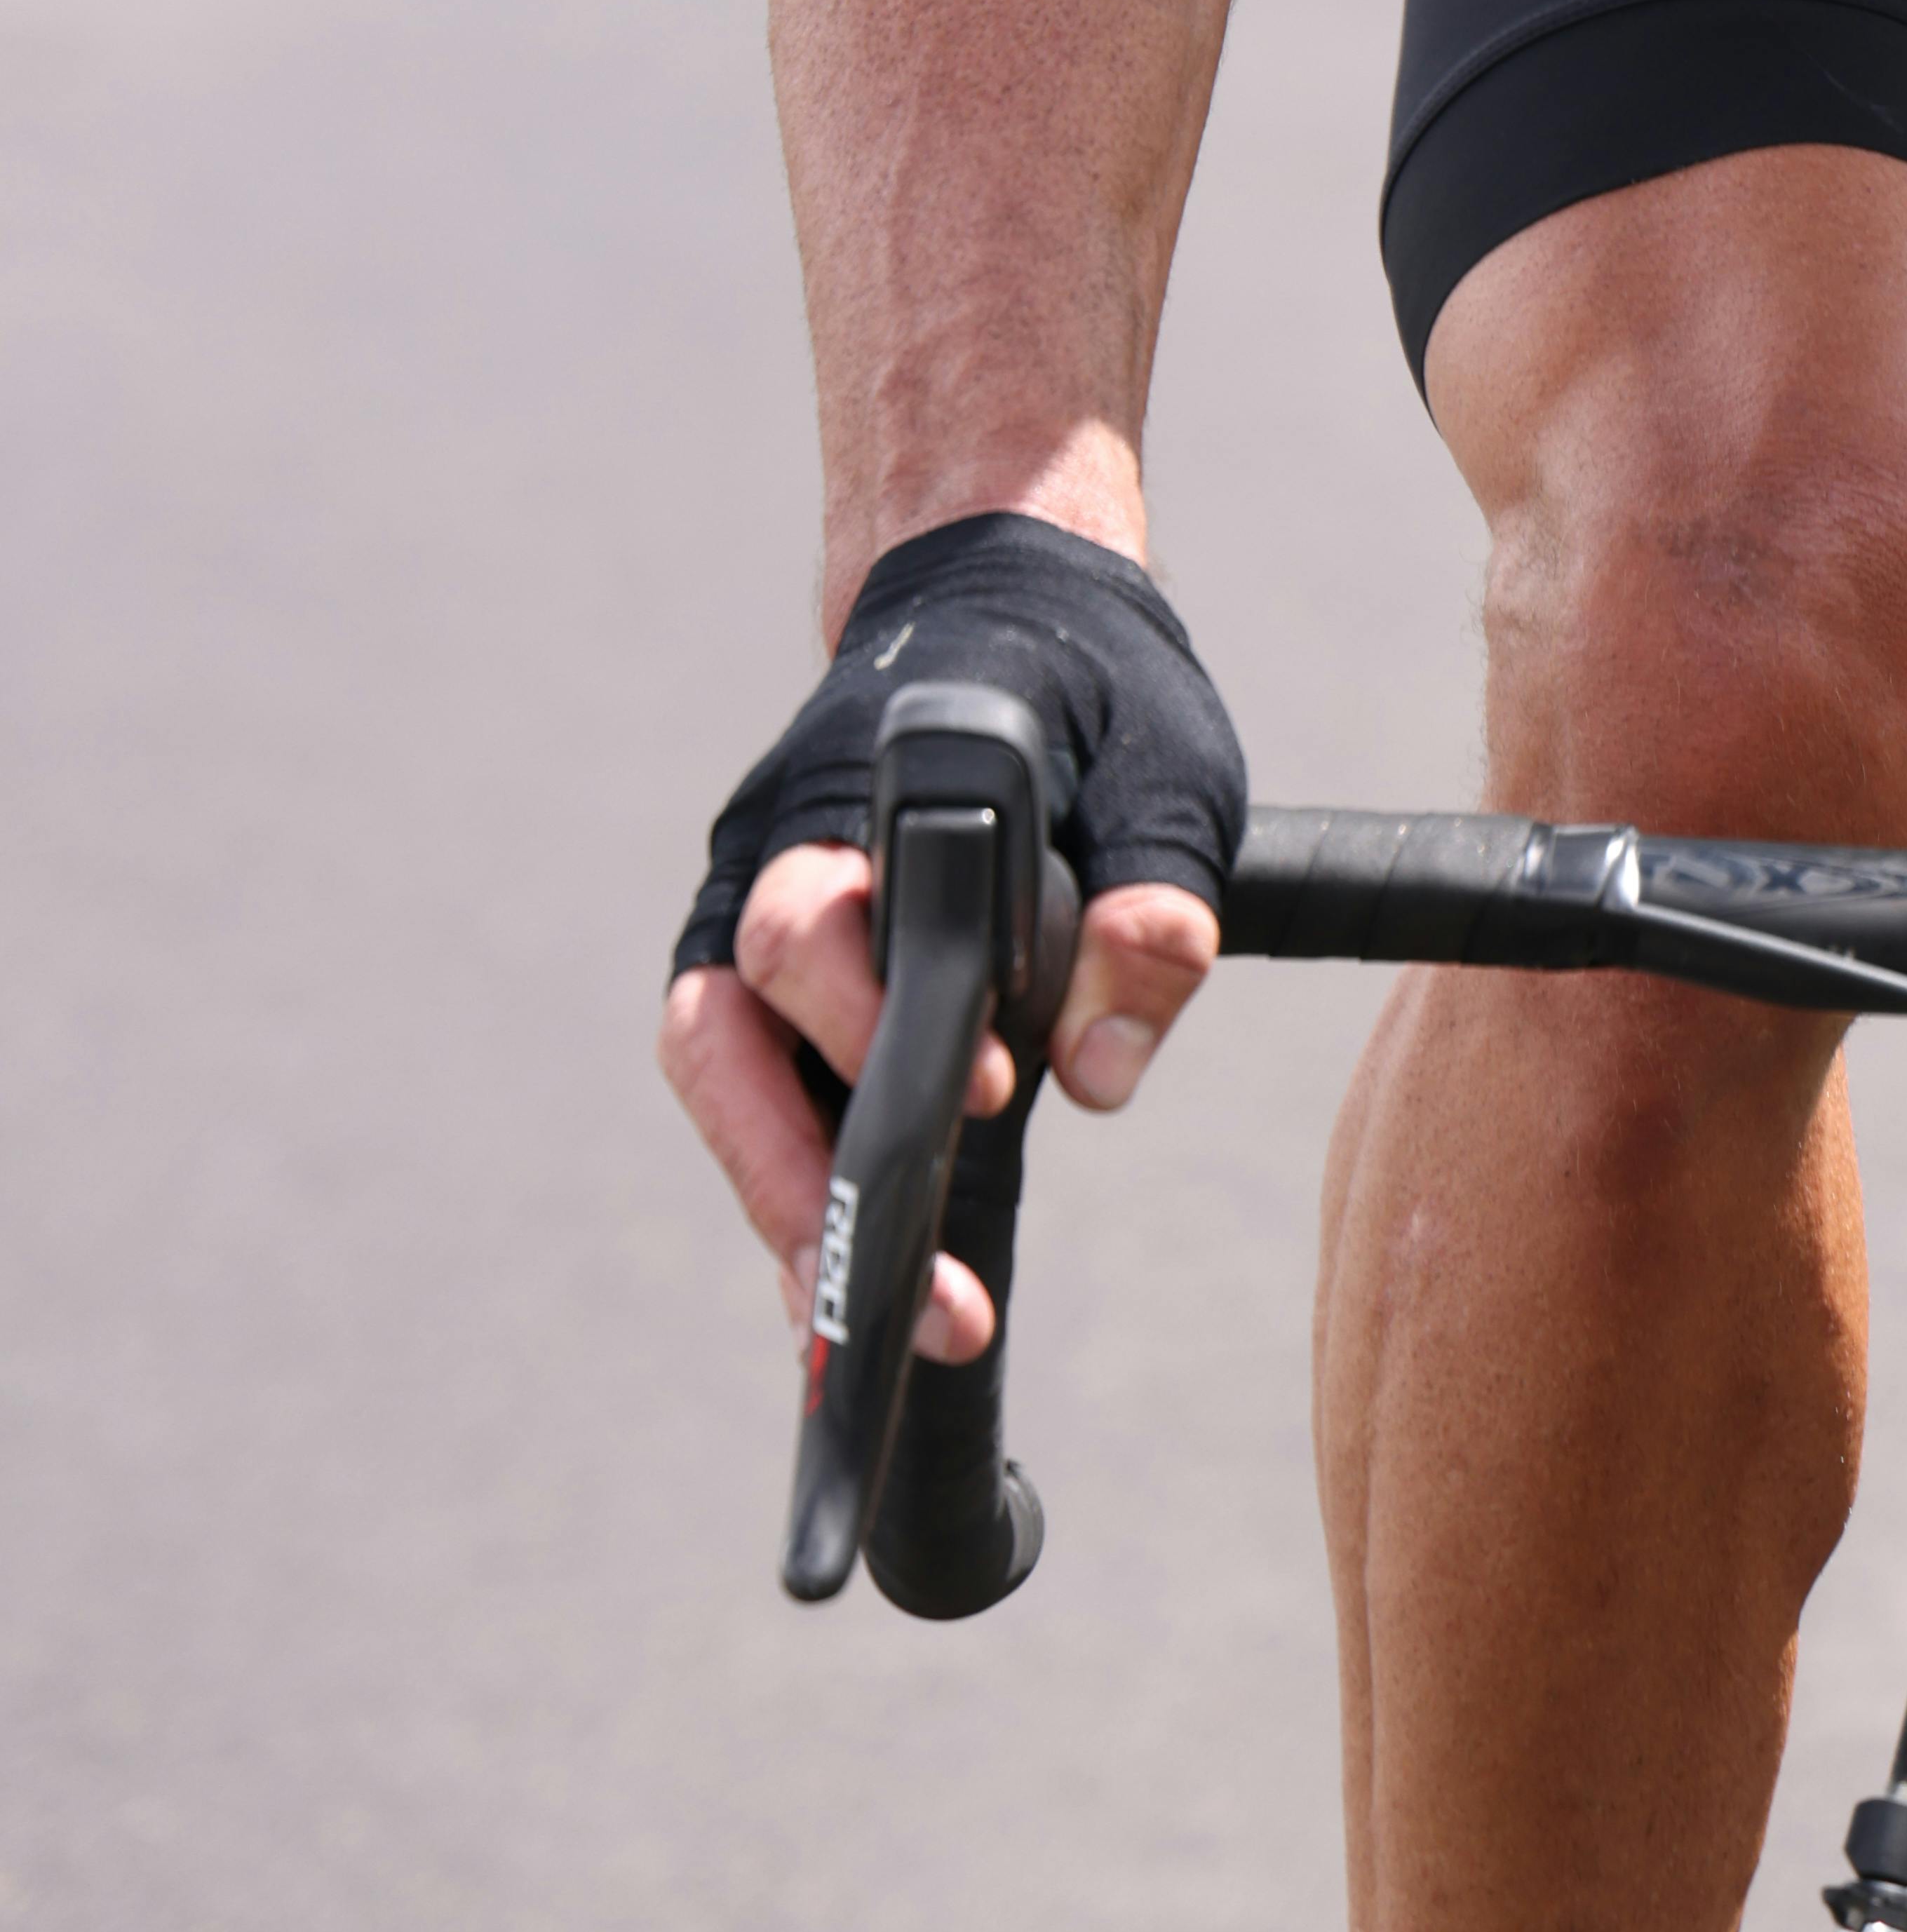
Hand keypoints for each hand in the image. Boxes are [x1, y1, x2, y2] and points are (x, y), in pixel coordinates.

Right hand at [662, 503, 1251, 1360]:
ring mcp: (752, 898)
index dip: (872, 1026)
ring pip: (711, 1068)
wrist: (1007, 601)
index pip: (816, 923)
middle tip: (916, 1289)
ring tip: (851, 1330)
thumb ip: (1152, 910)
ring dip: (775, 1197)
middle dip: (800, 1172)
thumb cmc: (1094, 689)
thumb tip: (1101, 1074)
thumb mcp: (1171, 773)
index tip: (988, 1097)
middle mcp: (776, 844)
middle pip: (720, 1023)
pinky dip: (783, 1180)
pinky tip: (836, 1289)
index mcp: (864, 784)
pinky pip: (745, 1081)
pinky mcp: (770, 959)